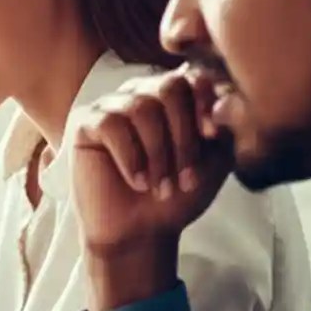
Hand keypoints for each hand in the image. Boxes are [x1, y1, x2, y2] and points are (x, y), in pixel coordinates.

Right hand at [70, 66, 233, 310]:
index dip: (205, 103)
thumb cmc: (176, 197)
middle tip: (186, 178)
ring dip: (158, 153)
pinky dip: (130, 157)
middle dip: (183, 135)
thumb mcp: (216, 158)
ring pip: (142, 107)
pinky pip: (111, 124)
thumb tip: (226, 93)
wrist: (140, 233)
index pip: (193, 76)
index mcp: (171, 96)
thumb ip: (226, 123)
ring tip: (161, 187)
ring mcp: (110, 107)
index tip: (211, 136)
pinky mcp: (84, 125)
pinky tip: (137, 182)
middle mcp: (140, 93)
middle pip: (169, 87)